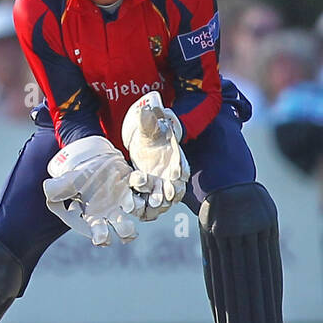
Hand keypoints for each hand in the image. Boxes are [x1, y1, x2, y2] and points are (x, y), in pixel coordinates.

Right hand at [43, 136, 138, 245]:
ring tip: (131, 205)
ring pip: (136, 209)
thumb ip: (56, 189)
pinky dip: (141, 183)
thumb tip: (48, 193)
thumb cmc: (74, 178)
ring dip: (136, 207)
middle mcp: (112, 212)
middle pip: (123, 228)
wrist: (88, 162)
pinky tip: (140, 181)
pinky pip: (140, 186)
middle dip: (126, 230)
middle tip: (125, 228)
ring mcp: (124, 198)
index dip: (101, 237)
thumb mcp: (62, 183)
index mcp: (95, 218)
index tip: (100, 237)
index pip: (99, 233)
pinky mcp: (131, 183)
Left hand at [121, 91, 189, 221]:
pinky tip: (139, 211)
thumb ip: (148, 122)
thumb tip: (146, 110)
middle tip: (165, 195)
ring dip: (159, 202)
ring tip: (152, 205)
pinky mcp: (152, 194)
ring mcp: (163, 186)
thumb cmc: (150, 138)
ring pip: (165, 198)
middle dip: (171, 190)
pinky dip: (147, 209)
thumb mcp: (148, 129)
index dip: (180, 169)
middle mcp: (172, 176)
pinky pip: (152, 204)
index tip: (177, 174)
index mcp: (176, 159)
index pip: (182, 165)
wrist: (144, 149)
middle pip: (176, 185)